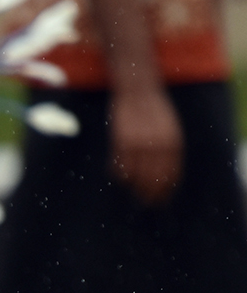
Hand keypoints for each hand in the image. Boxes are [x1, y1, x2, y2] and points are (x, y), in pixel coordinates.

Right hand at [109, 86, 182, 203]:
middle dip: (150, 193)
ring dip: (134, 186)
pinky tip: (121, 178)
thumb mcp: (169, 128)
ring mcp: (138, 143)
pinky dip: (120, 174)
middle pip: (153, 177)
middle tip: (147, 202)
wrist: (139, 90)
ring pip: (136, 174)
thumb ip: (168, 149)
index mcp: (172, 142)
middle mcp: (157, 145)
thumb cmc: (154, 110)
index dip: (165, 189)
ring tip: (133, 191)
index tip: (161, 200)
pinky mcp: (121, 141)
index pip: (170, 173)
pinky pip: (120, 165)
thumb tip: (165, 174)